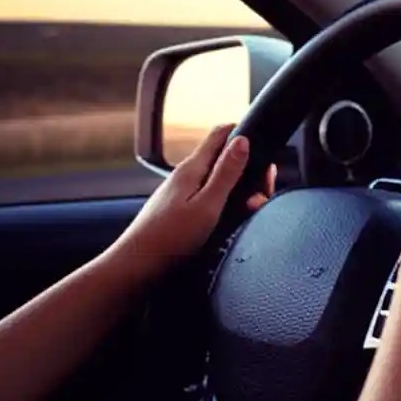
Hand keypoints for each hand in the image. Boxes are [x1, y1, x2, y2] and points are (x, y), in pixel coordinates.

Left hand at [111, 124, 275, 268]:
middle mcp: (186, 175)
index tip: (264, 153)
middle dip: (248, 171)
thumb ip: (226, 173)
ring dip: (238, 190)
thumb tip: (242, 140)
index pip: (221, 133)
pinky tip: (228, 221)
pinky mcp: (179, 209)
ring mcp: (181, 192)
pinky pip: (208, 196)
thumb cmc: (170, 238)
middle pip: (223, 158)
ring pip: (217, 179)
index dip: (244, 135)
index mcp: (193, 168)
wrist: (137, 266)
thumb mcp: (207, 204)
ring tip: (248, 211)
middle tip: (260, 195)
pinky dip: (225, 204)